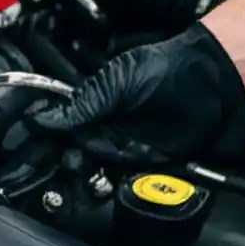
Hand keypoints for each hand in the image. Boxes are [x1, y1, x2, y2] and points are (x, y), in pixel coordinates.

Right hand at [31, 23, 244, 158]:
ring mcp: (130, 147)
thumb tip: (40, 119)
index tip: (41, 155)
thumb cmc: (157, 71)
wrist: (203, 80)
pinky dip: (125, 174)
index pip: (66, 133)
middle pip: (81, 156)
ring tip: (99, 167)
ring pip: (104, 169)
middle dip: (74, 163)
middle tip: (72, 163)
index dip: (53, 145)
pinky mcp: (152, 161)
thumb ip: (80, 108)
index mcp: (95, 110)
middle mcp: (108, 131)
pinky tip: (125, 165)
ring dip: (98, 172)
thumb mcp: (111, 86)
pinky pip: (131, 174)